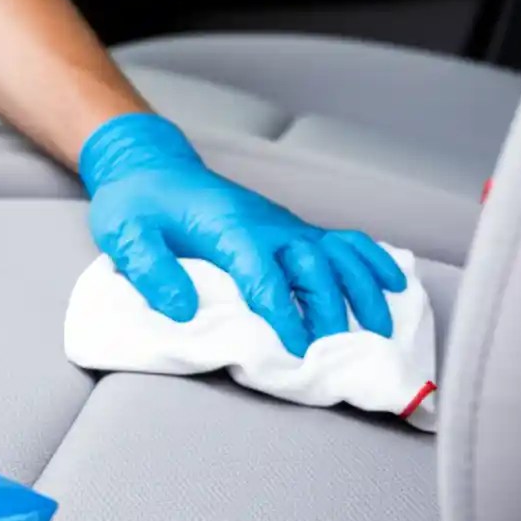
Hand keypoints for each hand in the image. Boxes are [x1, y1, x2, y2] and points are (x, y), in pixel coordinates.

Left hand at [80, 113, 407, 356]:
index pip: (263, 275)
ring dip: (361, 289)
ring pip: (336, 255)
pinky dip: (370, 260)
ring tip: (379, 328)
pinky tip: (394, 282)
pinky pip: (340, 242)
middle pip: (310, 267)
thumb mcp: (126, 236)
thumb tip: (184, 311)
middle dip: (327, 311)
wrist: (149, 166)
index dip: (282, 313)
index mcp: (228, 228)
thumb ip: (152, 272)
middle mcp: (266, 225)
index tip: (296, 350)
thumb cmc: (137, 204)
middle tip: (334, 353)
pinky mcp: (289, 229)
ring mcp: (283, 226)